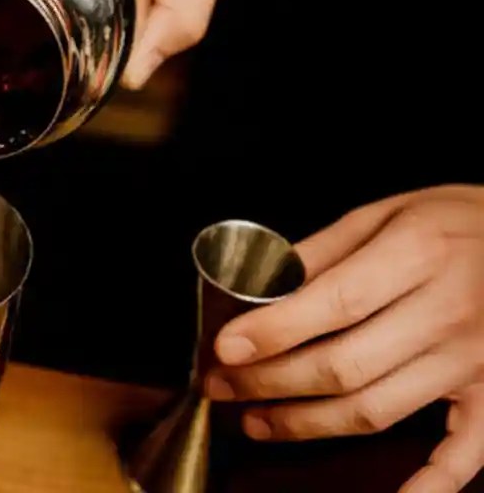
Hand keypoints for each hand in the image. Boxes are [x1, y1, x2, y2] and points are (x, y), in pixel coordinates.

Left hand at [207, 185, 483, 492]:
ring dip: (306, 423)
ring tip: (256, 420)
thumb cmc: (458, 222)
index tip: (224, 349)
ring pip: (376, 409)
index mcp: (419, 255)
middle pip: (344, 366)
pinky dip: (430, 484)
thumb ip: (323, 250)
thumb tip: (260, 289)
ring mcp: (476, 361)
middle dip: (269, 382)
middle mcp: (449, 312)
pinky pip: (465, 453)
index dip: (272, 332)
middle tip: (222, 385)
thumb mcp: (388, 213)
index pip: (333, 304)